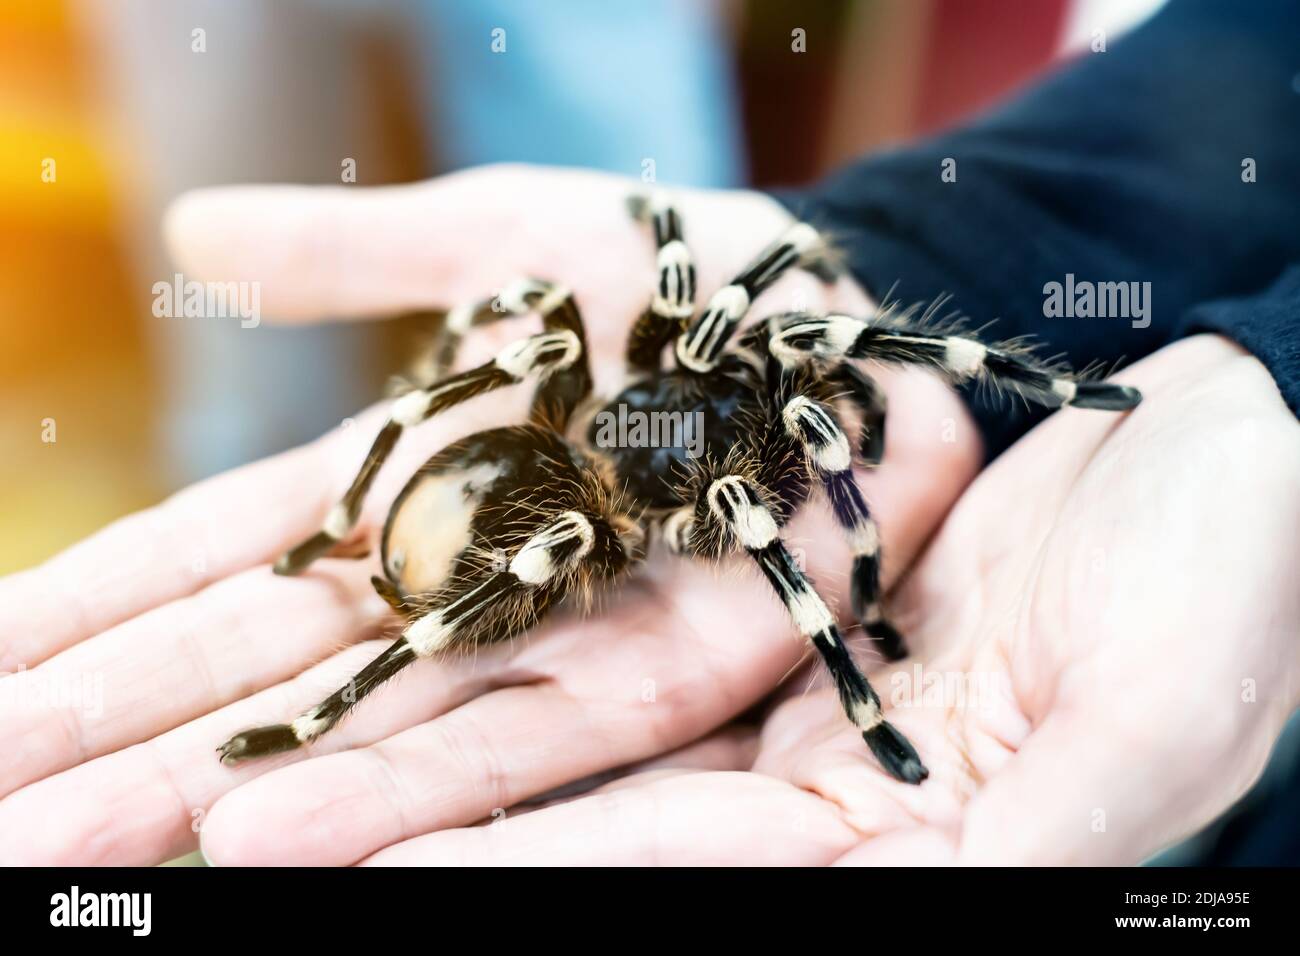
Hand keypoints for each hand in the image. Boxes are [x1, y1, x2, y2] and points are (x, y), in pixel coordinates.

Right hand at [0, 165, 978, 863]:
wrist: (844, 314)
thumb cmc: (680, 269)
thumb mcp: (502, 238)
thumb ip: (361, 259)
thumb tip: (191, 234)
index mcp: (406, 486)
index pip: (216, 568)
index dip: (96, 621)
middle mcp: (458, 582)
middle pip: (262, 673)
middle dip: (117, 738)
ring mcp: (553, 636)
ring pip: (365, 733)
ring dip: (216, 793)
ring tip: (74, 853)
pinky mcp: (663, 674)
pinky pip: (525, 745)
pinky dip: (403, 799)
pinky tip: (272, 844)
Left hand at [353, 334, 1299, 865]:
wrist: (1226, 441)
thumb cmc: (1229, 581)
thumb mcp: (1151, 719)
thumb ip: (1040, 827)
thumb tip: (959, 896)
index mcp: (903, 845)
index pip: (681, 876)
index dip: (535, 877)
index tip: (373, 875)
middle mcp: (815, 786)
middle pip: (592, 821)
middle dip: (424, 832)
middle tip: (250, 835)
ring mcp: (782, 690)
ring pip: (581, 725)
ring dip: (431, 736)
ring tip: (266, 761)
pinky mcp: (768, 590)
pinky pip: (622, 612)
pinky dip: (517, 619)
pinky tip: (406, 619)